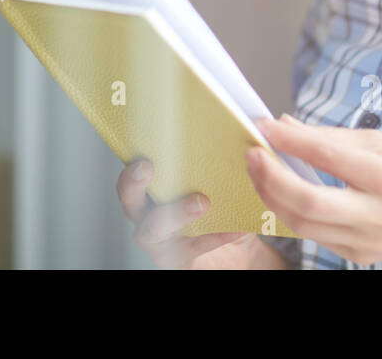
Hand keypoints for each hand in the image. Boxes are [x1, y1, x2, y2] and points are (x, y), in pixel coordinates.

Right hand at [116, 159, 282, 268]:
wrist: (234, 243)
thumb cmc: (220, 199)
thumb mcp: (220, 171)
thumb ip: (225, 150)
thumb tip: (252, 122)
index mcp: (152, 182)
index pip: (131, 167)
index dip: (130, 158)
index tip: (141, 146)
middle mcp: (146, 210)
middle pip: (129, 197)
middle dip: (134, 182)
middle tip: (148, 167)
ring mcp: (158, 237)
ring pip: (152, 227)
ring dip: (175, 212)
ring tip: (201, 202)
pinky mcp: (175, 259)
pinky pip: (187, 249)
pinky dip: (212, 237)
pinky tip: (235, 228)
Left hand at [246, 116, 381, 268]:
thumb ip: (334, 137)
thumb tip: (286, 124)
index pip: (328, 157)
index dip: (290, 140)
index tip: (264, 125)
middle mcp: (377, 214)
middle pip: (307, 202)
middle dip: (270, 177)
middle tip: (252, 153)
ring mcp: (366, 240)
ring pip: (302, 224)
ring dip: (271, 195)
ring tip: (259, 169)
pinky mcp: (357, 256)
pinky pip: (312, 235)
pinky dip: (289, 211)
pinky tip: (280, 190)